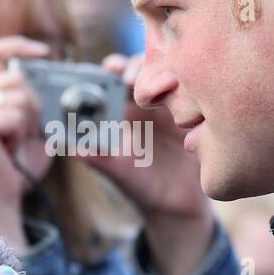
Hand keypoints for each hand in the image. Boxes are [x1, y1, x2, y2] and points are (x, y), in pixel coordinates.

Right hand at [0, 36, 53, 249]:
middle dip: (33, 103)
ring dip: (28, 122)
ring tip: (14, 141)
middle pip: (16, 77)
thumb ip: (29, 93)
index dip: (18, 45)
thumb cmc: (13, 163)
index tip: (44, 52)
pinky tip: (10, 148)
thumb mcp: (23, 120)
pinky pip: (16, 115)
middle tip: (24, 131)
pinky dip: (22, 134)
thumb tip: (49, 68)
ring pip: (20, 96)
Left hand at [80, 53, 210, 221]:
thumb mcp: (119, 173)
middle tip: (132, 77)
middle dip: (139, 66)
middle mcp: (152, 104)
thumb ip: (99, 159)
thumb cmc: (141, 186)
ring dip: (168, 75)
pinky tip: (191, 99)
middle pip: (147, 70)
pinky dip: (195, 92)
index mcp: (128, 110)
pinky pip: (201, 98)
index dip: (114, 68)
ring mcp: (178, 109)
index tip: (109, 68)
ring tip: (160, 86)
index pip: (119, 78)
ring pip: (174, 78)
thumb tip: (73, 149)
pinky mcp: (200, 120)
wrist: (175, 208)